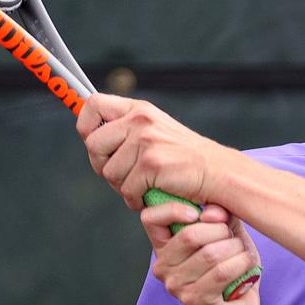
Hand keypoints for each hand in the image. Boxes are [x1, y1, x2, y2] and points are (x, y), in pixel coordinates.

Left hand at [77, 94, 227, 209]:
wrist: (217, 172)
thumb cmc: (184, 159)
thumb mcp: (156, 132)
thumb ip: (126, 130)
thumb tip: (89, 137)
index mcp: (139, 110)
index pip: (93, 104)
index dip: (86, 126)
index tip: (95, 144)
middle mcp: (140, 120)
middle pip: (93, 145)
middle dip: (102, 166)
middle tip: (122, 176)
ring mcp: (146, 141)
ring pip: (108, 173)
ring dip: (122, 187)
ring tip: (142, 186)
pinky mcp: (151, 164)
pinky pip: (126, 189)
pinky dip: (136, 200)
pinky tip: (149, 196)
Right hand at [143, 199, 261, 304]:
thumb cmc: (230, 267)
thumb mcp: (227, 233)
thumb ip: (220, 216)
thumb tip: (211, 212)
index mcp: (163, 246)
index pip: (150, 218)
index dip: (173, 209)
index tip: (197, 213)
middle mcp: (162, 266)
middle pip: (190, 235)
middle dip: (222, 231)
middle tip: (233, 239)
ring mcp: (176, 286)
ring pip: (211, 253)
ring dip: (236, 249)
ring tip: (242, 254)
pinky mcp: (195, 301)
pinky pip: (222, 272)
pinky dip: (241, 264)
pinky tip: (246, 265)